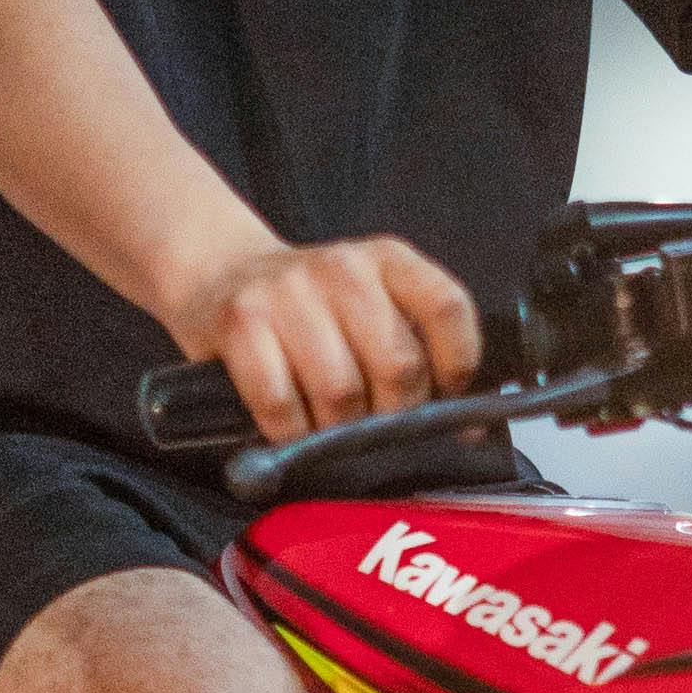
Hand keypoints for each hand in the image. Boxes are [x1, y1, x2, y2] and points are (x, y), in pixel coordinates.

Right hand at [172, 234, 480, 445]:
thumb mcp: (373, 306)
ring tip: (327, 421)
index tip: (444, 395)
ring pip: (341, 394)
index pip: (447, 309)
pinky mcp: (241, 323)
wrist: (221, 276)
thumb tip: (470, 429)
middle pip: (398, 366)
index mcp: (389, 260)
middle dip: (393, 414)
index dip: (456, 365)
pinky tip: (290, 422)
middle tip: (375, 419)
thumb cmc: (311, 309)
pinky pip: (282, 407)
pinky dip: (290, 432)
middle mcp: (343, 268)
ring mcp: (288, 292)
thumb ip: (421, 351)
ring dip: (337, 429)